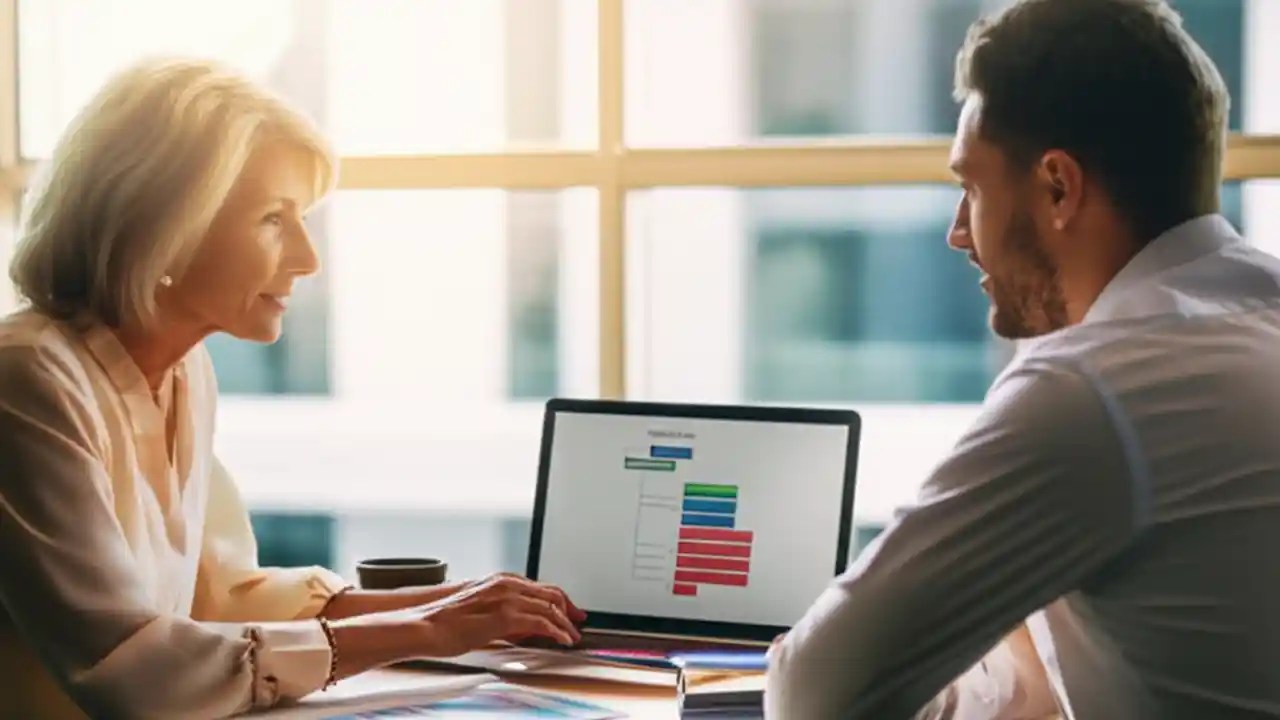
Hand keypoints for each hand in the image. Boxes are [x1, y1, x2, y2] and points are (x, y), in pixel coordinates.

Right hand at [409, 574, 585, 657]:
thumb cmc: (446, 621)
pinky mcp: (505, 615)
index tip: (570, 611)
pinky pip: (541, 622)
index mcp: (501, 580)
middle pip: (551, 593)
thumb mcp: (483, 611)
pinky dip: (556, 631)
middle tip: (579, 623)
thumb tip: (527, 627)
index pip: (541, 587)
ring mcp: (507, 597)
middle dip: (569, 609)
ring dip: (565, 623)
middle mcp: (507, 584)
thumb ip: (506, 616)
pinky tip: (561, 640)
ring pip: (550, 606)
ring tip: (572, 636)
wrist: (425, 624)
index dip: (560, 600)